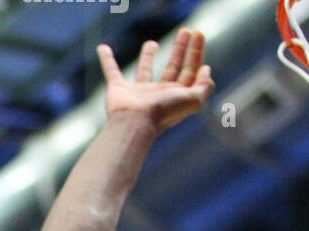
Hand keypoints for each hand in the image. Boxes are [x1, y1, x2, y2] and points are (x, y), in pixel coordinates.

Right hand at [97, 28, 214, 134]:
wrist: (135, 123)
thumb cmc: (164, 113)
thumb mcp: (193, 100)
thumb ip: (204, 86)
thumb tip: (205, 69)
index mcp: (176, 95)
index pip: (189, 70)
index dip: (196, 52)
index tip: (198, 34)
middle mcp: (158, 93)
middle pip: (172, 67)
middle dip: (180, 49)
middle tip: (185, 31)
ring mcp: (137, 92)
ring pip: (145, 70)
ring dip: (148, 56)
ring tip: (151, 42)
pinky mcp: (118, 89)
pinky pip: (111, 71)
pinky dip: (106, 60)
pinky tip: (103, 48)